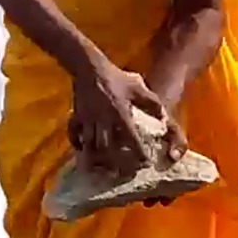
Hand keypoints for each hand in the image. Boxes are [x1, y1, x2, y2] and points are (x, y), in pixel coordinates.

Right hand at [67, 58, 185, 175]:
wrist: (89, 67)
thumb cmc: (116, 76)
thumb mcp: (138, 86)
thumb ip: (152, 103)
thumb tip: (164, 118)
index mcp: (120, 114)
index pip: (131, 139)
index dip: (138, 153)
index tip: (144, 163)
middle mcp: (103, 120)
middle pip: (107, 148)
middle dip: (115, 162)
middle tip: (122, 171)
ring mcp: (88, 119)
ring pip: (90, 144)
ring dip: (97, 157)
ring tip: (104, 168)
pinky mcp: (76, 115)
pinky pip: (74, 134)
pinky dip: (77, 144)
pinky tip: (83, 149)